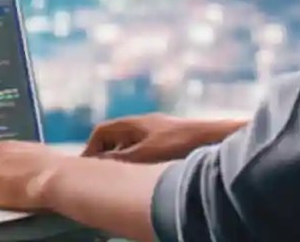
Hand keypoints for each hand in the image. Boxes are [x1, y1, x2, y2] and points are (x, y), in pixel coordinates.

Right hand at [82, 113, 242, 162]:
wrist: (214, 137)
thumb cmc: (179, 143)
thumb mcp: (144, 155)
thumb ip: (118, 160)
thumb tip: (94, 165)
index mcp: (134, 123)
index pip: (102, 131)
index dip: (91, 148)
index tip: (85, 166)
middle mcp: (144, 125)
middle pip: (115, 138)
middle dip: (105, 155)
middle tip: (100, 174)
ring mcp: (158, 132)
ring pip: (131, 145)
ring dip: (122, 159)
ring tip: (119, 177)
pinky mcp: (171, 141)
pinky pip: (145, 150)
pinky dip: (137, 161)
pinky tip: (143, 174)